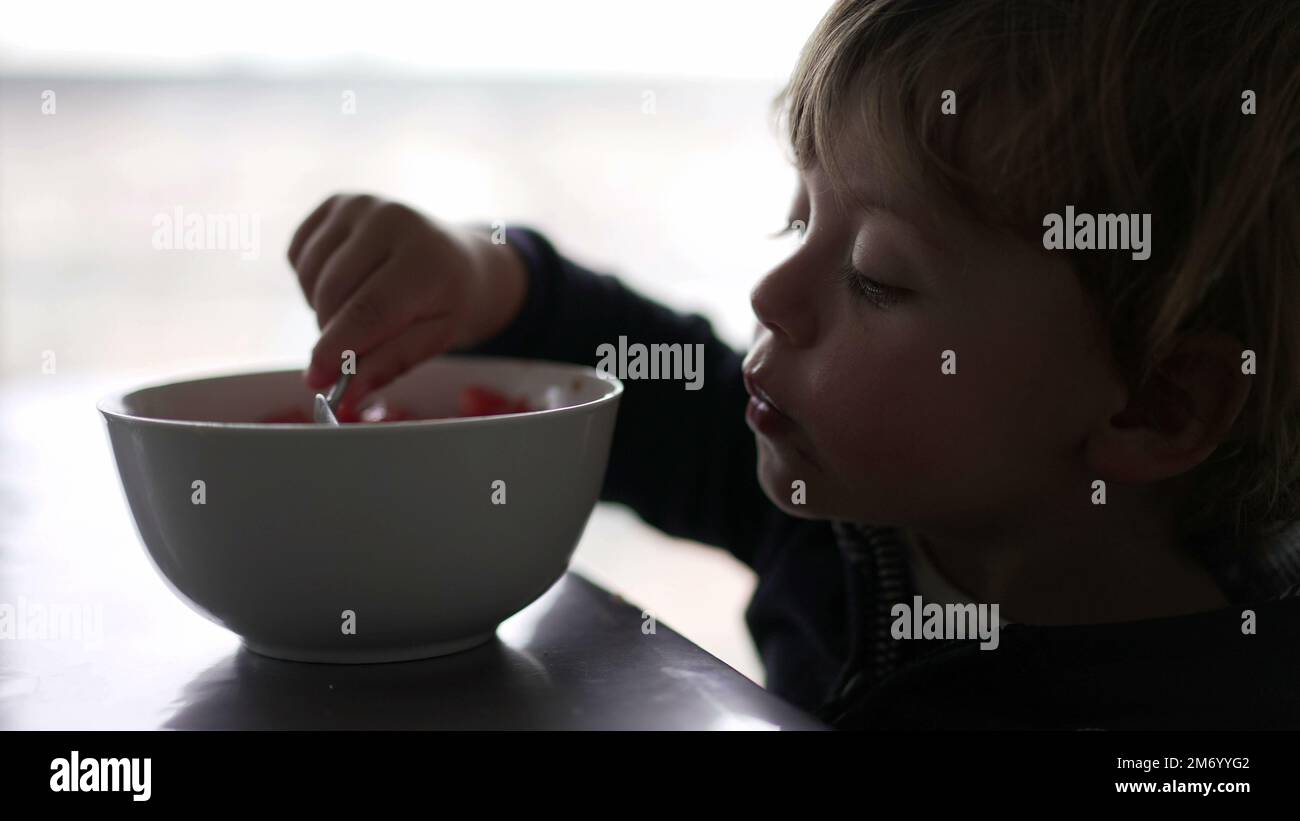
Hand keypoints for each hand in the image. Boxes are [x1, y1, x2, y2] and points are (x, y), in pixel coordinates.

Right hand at [286, 194, 526, 413]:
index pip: (369, 310)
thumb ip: (389, 364)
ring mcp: (362, 204)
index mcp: (426, 259)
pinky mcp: (338, 201)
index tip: (316, 379)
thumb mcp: (433, 339)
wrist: (456, 258)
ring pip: (310, 275)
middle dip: (330, 332)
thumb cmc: (446, 303)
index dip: (338, 348)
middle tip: (350, 347)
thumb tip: (345, 397)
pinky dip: (310, 280)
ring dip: (319, 307)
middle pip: (333, 293)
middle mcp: (392, 220)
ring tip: (356, 310)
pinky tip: (344, 283)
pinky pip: (298, 254)